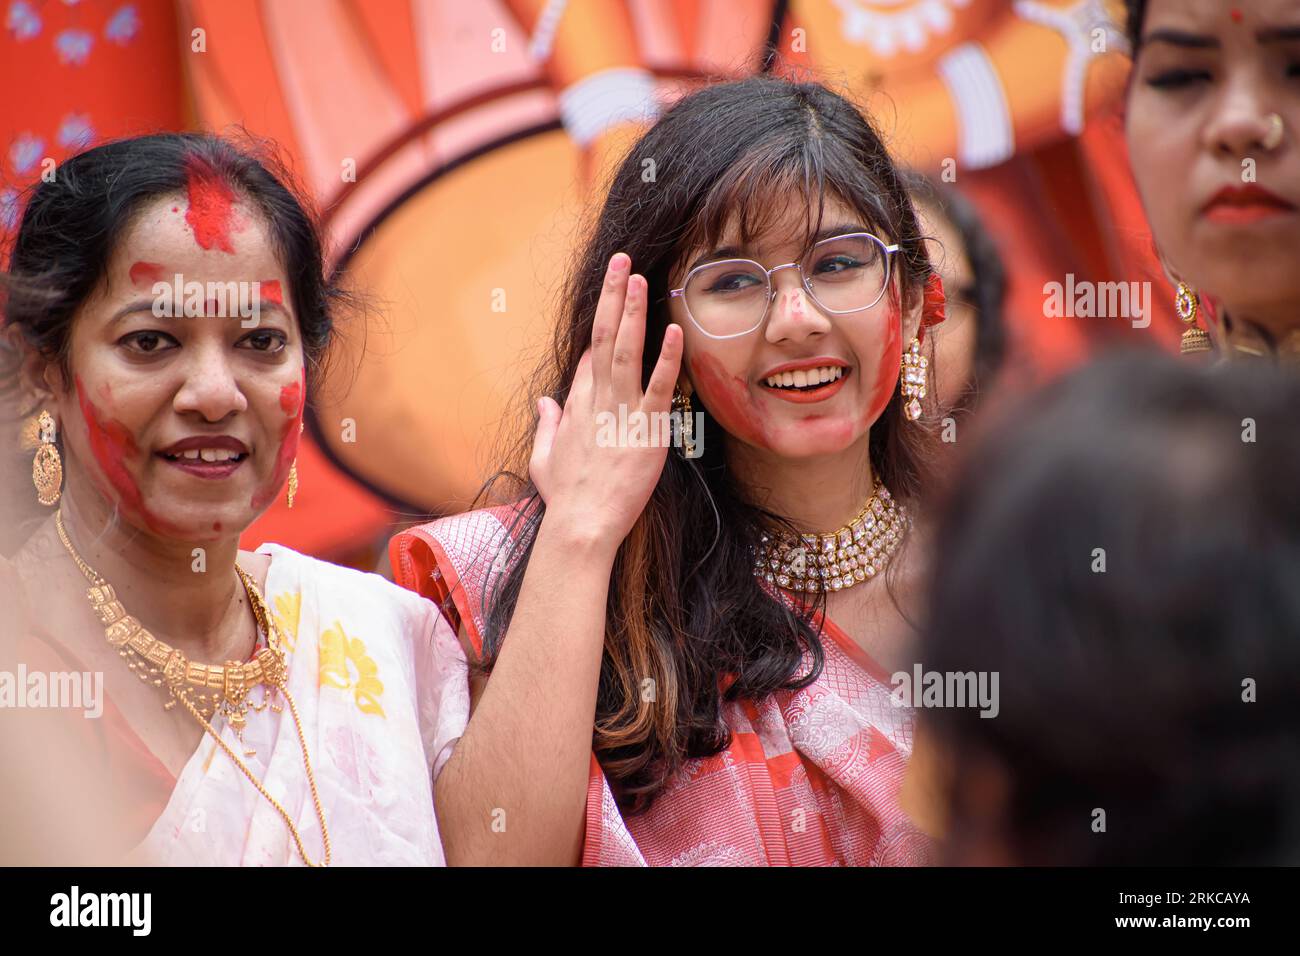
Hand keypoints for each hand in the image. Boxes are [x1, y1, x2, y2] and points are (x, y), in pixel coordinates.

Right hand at [529, 252, 682, 549]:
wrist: (581, 525)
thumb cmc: (565, 498)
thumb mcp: (544, 458)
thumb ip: (547, 425)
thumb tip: (544, 403)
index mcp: (576, 406)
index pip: (591, 357)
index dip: (603, 326)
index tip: (614, 299)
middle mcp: (597, 401)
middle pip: (603, 337)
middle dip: (612, 297)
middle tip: (621, 262)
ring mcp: (622, 412)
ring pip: (626, 350)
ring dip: (632, 311)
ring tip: (638, 277)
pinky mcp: (647, 430)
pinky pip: (659, 387)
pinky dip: (667, 358)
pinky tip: (675, 331)